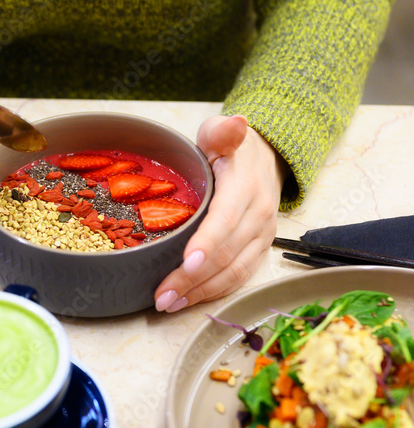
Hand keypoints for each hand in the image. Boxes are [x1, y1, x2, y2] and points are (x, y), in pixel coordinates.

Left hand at [154, 115, 287, 311]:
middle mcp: (259, 216)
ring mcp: (261, 237)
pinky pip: (238, 277)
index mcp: (245, 187)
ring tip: (168, 304)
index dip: (208, 242)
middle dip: (193, 279)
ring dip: (201, 293)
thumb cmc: (231, 150)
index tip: (188, 262)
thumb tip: (237, 122)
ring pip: (234, 272)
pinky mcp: (259, 250)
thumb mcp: (221, 133)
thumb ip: (221, 132)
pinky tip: (187, 300)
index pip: (226, 219)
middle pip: (226, 254)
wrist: (266, 160)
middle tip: (162, 296)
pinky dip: (213, 292)